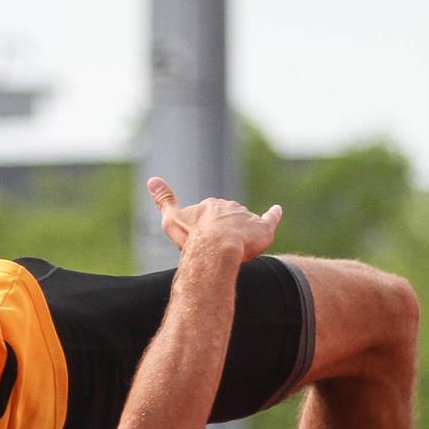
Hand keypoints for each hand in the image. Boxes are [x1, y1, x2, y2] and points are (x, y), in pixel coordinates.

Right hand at [148, 178, 282, 260]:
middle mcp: (230, 207)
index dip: (207, 230)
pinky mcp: (263, 228)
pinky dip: (274, 213)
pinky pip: (271, 218)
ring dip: (244, 231)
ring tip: (238, 249)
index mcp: (210, 206)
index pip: (211, 215)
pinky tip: (277, 210)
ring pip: (246, 221)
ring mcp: (247, 217)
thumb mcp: (172, 220)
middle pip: (229, 218)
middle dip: (225, 230)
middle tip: (218, 250)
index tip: (204, 242)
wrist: (216, 249)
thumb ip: (163, 200)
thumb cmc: (193, 238)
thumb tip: (151, 179)